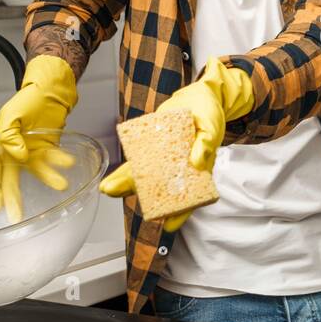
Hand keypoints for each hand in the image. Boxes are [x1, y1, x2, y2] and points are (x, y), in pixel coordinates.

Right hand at [0, 55, 78, 223]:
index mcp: (0, 143)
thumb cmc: (28, 98)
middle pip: (12, 177)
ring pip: (38, 170)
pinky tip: (69, 163)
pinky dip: (61, 161)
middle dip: (14, 198)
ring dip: (49, 178)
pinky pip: (54, 158)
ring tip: (61, 184)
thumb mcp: (12, 113)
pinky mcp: (50, 147)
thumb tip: (17, 156)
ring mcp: (33, 150)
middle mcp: (16, 150)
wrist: (51, 88)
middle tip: (16, 216)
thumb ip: (9, 135)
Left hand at [98, 55, 252, 231]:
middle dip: (138, 195)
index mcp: (197, 170)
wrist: (199, 96)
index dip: (180, 212)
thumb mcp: (212, 127)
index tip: (170, 225)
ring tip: (108, 188)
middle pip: (159, 187)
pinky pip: (141, 155)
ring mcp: (164, 157)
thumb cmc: (210, 114)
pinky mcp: (154, 144)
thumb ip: (206, 144)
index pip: (189, 196)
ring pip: (144, 174)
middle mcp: (178, 167)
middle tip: (120, 198)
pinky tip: (115, 170)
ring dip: (126, 181)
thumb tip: (195, 162)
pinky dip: (130, 163)